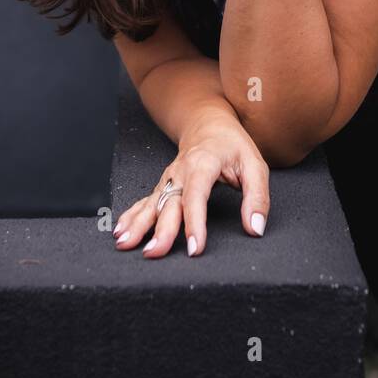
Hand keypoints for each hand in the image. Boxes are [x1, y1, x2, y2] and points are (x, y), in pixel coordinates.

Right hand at [112, 108, 270, 257]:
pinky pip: (145, 202)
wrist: (208, 124)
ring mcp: (168, 179)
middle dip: (160, 230)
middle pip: (169, 203)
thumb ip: (257, 198)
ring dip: (137, 224)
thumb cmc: (233, 146)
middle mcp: (180, 171)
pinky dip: (131, 217)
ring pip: (151, 203)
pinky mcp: (162, 186)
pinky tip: (120, 232)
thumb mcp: (255, 166)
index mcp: (203, 164)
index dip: (195, 223)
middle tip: (154, 253)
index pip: (196, 196)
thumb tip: (255, 229)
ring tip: (125, 244)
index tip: (195, 248)